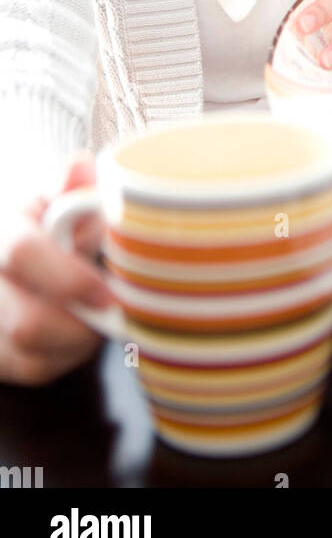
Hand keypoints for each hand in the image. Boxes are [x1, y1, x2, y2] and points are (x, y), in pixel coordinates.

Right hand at [0, 153, 112, 385]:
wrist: (25, 252)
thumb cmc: (52, 223)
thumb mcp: (62, 197)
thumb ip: (75, 190)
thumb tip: (81, 167)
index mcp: (3, 231)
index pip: (22, 253)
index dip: (69, 278)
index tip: (109, 292)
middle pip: (26, 322)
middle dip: (81, 323)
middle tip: (115, 310)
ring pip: (32, 356)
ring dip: (78, 341)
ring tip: (97, 313)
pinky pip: (36, 370)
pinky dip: (67, 356)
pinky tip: (80, 330)